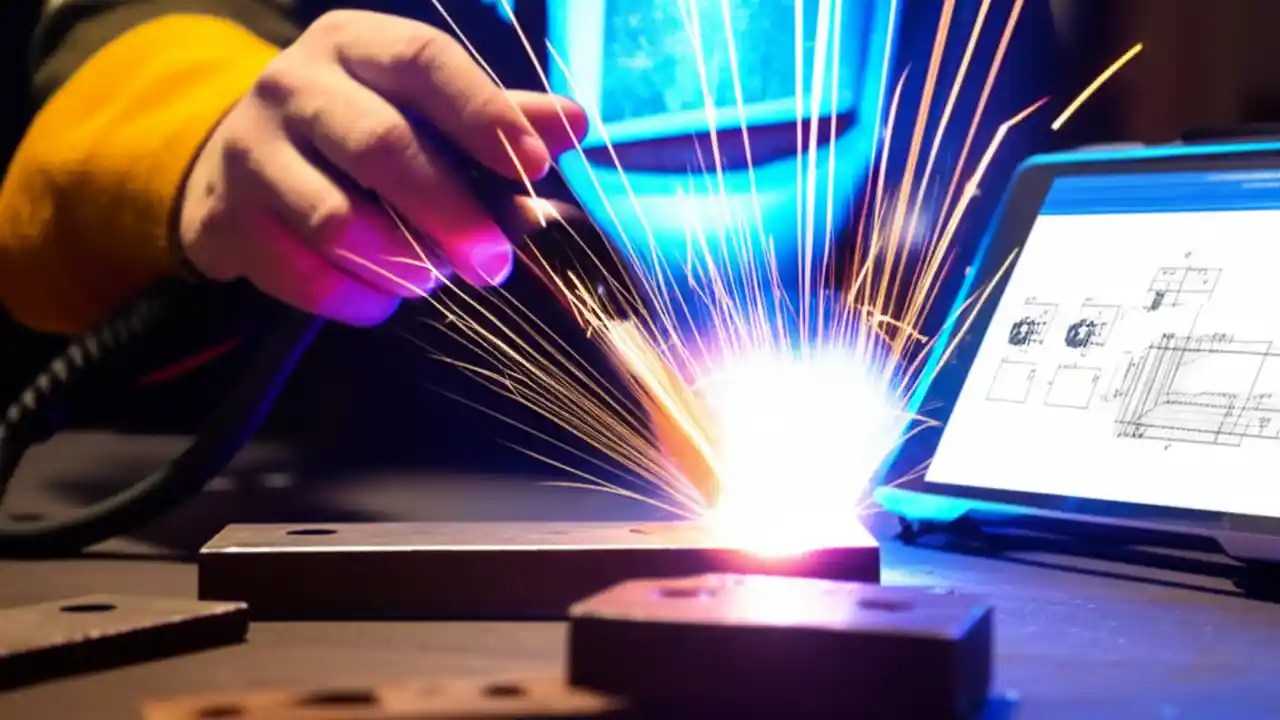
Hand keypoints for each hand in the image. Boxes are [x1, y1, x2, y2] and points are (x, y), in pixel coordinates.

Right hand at [177, 9, 587, 324]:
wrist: (236, 168)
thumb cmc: (355, 135)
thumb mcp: (420, 110)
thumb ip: (494, 118)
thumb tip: (573, 123)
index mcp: (355, 45)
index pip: (425, 61)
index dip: (483, 113)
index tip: (534, 164)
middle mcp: (295, 86)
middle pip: (382, 146)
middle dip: (452, 213)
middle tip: (495, 262)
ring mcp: (251, 152)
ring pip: (340, 223)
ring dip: (404, 264)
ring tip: (432, 274)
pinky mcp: (228, 221)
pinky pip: (309, 277)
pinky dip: (362, 299)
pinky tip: (384, 292)